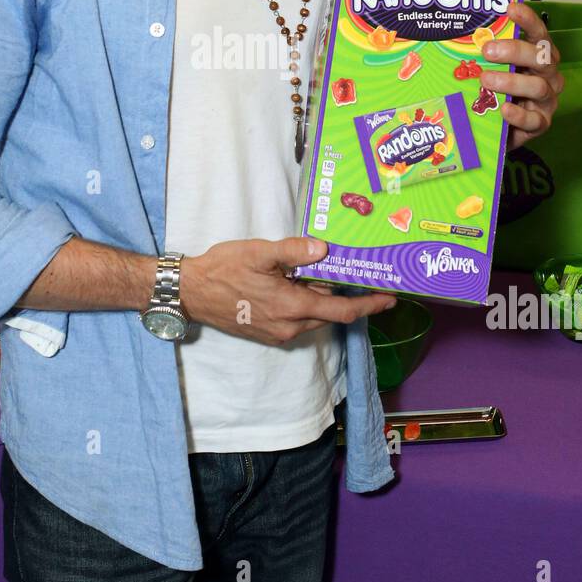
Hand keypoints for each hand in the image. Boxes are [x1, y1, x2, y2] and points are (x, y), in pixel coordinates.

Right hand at [179, 236, 395, 345]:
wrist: (191, 292)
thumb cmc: (223, 269)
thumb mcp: (259, 252)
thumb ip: (294, 251)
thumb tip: (324, 249)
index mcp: (292, 306)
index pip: (342, 311)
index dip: (370, 305)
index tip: (390, 298)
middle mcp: (289, 326)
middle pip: (331, 315)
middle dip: (352, 301)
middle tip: (368, 282)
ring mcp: (278, 332)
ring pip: (314, 318)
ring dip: (327, 302)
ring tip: (334, 280)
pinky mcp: (267, 332)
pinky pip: (298, 321)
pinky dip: (308, 306)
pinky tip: (304, 288)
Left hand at [478, 1, 563, 149]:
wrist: (499, 130)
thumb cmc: (496, 92)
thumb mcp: (492, 69)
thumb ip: (484, 55)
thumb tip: (453, 35)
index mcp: (538, 56)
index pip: (538, 33)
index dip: (527, 19)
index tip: (510, 8)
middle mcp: (548, 75)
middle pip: (541, 57)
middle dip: (515, 51)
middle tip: (487, 51)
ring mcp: (547, 100)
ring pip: (538, 87)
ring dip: (511, 82)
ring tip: (486, 80)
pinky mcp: (541, 124)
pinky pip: (533, 119)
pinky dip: (518, 114)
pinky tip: (504, 108)